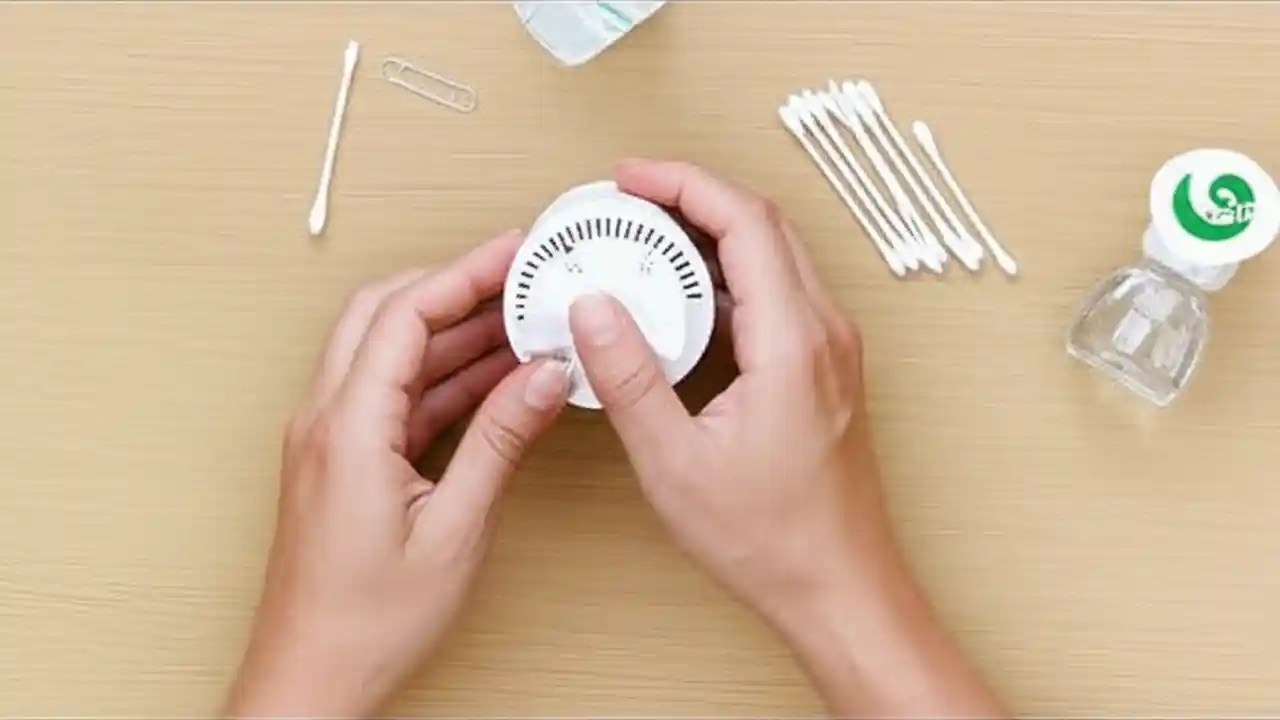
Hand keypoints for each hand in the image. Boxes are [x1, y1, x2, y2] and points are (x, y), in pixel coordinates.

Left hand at [227, 231, 570, 716]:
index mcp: (347, 427)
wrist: (311, 678)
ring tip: (520, 321)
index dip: (464, 273)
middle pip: (385, 314)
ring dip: (451, 331)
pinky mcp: (343, 460)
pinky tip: (491, 378)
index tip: (514, 251)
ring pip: (388, 352)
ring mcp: (330, 438)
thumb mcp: (454, 529)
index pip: (405, 315)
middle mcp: (326, 420)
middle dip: (454, 284)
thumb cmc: (366, 621)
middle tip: (516, 272)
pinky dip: (441, 377)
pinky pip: (392, 394)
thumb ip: (499, 442)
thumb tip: (543, 376)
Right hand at [569, 160, 1001, 716]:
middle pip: (762, 225)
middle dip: (692, 197)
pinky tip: (682, 303)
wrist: (841, 587)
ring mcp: (830, 349)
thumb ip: (628, 376)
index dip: (683, 183)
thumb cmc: (771, 538)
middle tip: (627, 200)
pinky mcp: (823, 370)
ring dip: (711, 237)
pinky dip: (728, 279)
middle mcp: (824, 332)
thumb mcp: (674, 461)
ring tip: (645, 242)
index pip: (744, 221)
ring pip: (773, 258)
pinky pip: (777, 297)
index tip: (629, 178)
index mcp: (793, 341)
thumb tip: (590, 309)